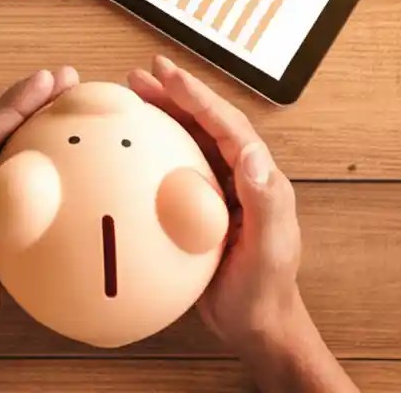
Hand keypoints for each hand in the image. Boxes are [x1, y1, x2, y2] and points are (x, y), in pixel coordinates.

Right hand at [128, 56, 357, 392]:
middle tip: (142, 73)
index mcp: (260, 180)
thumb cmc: (263, 293)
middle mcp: (240, 178)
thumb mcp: (269, 249)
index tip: (168, 74)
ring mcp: (217, 191)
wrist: (254, 326)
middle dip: (176, 94)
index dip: (197, 95)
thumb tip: (254, 155)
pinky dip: (155, 147)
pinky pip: (175, 166)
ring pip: (190, 139)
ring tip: (135, 95)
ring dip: (164, 114)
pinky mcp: (197, 208)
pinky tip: (131, 146)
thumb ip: (265, 203)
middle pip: (206, 122)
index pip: (227, 125)